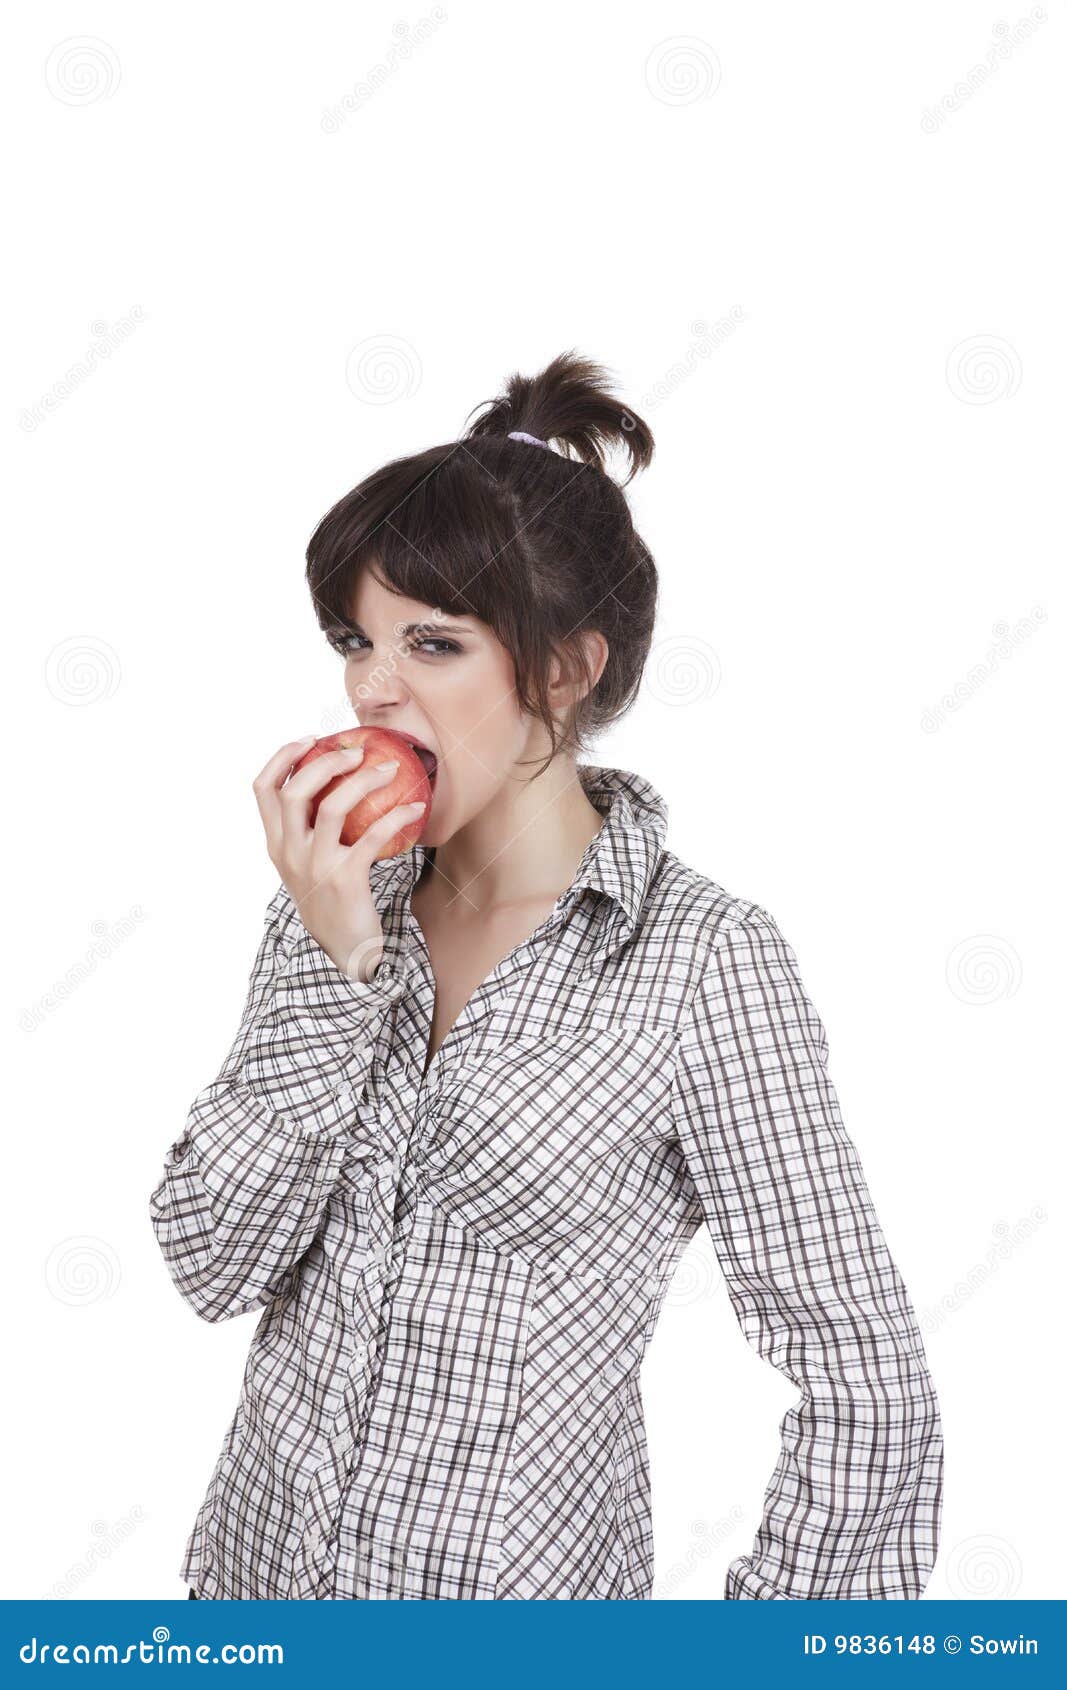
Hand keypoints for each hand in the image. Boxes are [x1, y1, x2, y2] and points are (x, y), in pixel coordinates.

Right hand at [253, 737, 425, 982]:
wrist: (347, 952)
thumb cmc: (333, 900)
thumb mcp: (307, 865)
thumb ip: (309, 831)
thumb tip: (337, 782)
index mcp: (276, 844)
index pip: (262, 790)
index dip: (282, 757)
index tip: (309, 739)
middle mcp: (289, 853)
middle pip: (294, 791)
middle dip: (325, 761)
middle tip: (355, 751)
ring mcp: (315, 867)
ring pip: (331, 808)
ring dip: (363, 781)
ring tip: (389, 769)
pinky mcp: (345, 880)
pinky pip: (371, 836)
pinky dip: (396, 816)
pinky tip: (414, 809)